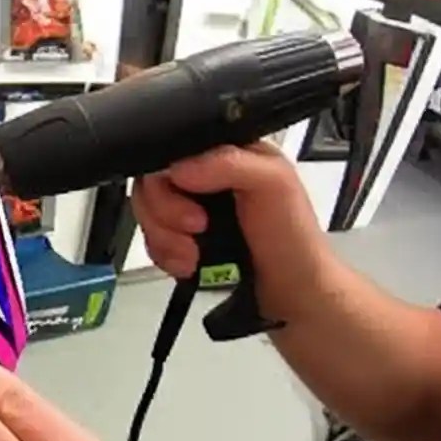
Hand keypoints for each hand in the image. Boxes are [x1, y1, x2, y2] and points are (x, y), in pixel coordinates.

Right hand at [132, 142, 331, 317]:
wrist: (291, 292)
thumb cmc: (293, 237)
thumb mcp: (274, 183)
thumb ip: (229, 163)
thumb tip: (178, 168)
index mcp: (226, 152)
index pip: (174, 148)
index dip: (169, 175)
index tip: (189, 199)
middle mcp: (204, 177)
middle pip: (152, 182)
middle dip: (166, 212)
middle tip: (196, 229)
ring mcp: (190, 209)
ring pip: (147, 213)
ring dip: (165, 238)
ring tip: (194, 254)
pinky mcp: (182, 238)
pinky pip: (151, 240)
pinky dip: (164, 255)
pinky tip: (189, 263)